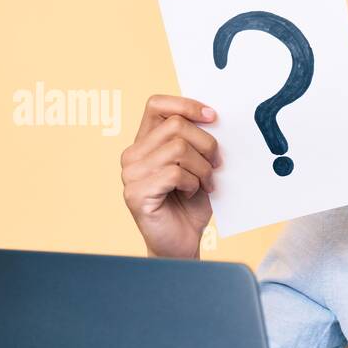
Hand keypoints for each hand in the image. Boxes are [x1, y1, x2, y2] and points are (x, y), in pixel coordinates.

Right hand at [120, 95, 221, 258]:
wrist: (181, 243)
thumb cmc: (190, 205)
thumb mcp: (198, 166)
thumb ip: (196, 142)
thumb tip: (213, 117)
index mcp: (145, 143)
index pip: (156, 104)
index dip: (186, 104)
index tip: (213, 117)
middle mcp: (132, 155)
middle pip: (176, 126)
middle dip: (206, 144)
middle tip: (216, 164)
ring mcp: (130, 174)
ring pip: (178, 149)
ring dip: (203, 168)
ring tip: (205, 183)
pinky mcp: (136, 194)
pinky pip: (175, 174)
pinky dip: (193, 183)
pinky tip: (193, 194)